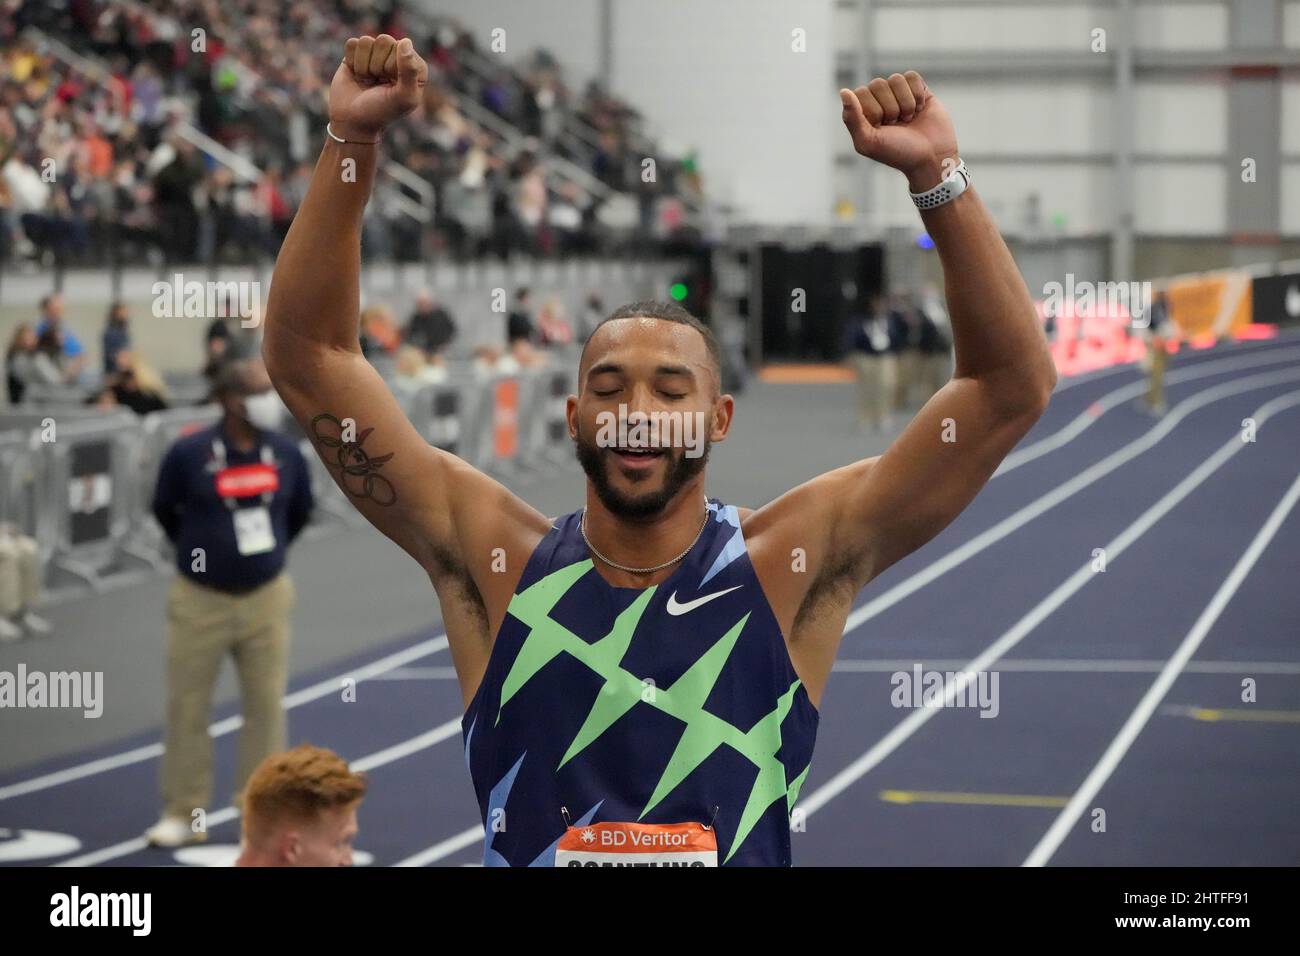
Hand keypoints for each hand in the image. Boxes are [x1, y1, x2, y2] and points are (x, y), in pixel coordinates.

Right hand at [329, 34, 426, 141]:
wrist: (353, 121)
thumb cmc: (382, 111)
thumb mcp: (403, 97)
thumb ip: (410, 71)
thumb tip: (405, 41)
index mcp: (415, 65)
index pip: (402, 48)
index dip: (392, 68)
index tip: (391, 86)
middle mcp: (397, 56)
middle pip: (384, 40)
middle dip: (377, 66)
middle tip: (378, 84)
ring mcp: (377, 53)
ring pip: (367, 41)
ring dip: (364, 66)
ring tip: (368, 81)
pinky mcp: (357, 53)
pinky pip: (353, 43)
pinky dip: (352, 61)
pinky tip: (357, 75)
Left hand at [840, 72, 958, 191]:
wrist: (931, 156)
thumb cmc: (898, 152)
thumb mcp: (869, 142)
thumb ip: (852, 118)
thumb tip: (843, 91)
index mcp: (862, 111)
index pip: (860, 93)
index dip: (873, 111)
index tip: (881, 128)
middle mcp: (878, 99)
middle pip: (877, 84)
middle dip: (890, 108)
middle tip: (896, 125)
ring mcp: (898, 93)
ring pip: (896, 79)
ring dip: (905, 103)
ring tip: (908, 119)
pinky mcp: (917, 88)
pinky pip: (912, 76)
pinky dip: (917, 95)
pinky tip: (919, 109)